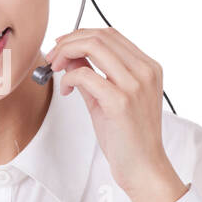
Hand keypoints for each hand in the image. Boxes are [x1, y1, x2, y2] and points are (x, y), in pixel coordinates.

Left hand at [44, 26, 187, 201]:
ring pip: (93, 46)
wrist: (144, 167)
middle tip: (52, 56)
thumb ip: (94, 74)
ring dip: (66, 53)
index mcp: (148, 67)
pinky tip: (66, 90)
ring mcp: (134, 85)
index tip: (62, 45)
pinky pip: (84, 75)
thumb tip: (70, 56)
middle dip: (69, 41)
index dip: (81, 34)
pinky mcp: (120, 101)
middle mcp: (145, 71)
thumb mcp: (111, 98)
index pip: (111, 34)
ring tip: (55, 68)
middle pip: (100, 36)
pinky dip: (68, 78)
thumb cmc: (129, 137)